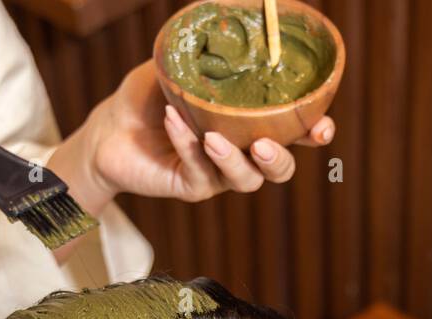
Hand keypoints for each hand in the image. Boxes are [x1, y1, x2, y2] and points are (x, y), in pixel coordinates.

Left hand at [78, 60, 335, 203]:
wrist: (109, 128)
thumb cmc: (150, 96)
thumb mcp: (182, 66)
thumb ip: (210, 52)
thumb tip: (232, 12)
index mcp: (251, 125)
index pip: (295, 134)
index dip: (315, 133)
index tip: (322, 128)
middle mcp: (243, 153)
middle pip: (280, 169)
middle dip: (279, 160)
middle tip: (265, 144)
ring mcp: (219, 175)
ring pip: (245, 180)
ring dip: (234, 160)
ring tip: (213, 138)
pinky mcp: (192, 187)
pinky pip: (199, 172)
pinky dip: (187, 145)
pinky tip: (174, 121)